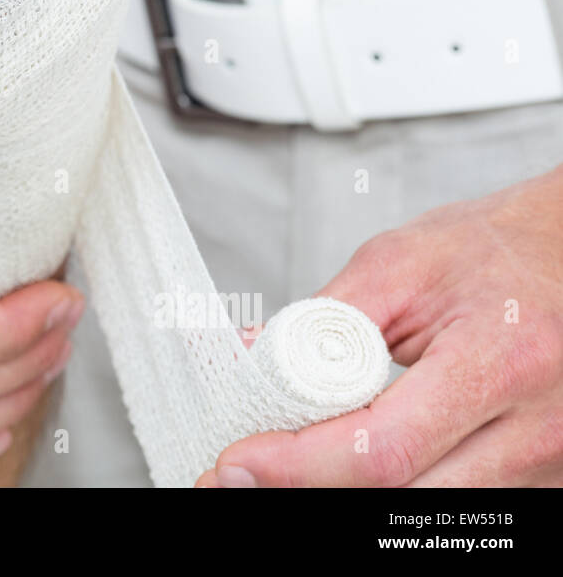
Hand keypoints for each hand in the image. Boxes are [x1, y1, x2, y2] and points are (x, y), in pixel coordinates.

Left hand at [196, 165, 562, 486]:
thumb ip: (321, 320)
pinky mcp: (542, 481)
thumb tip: (250, 361)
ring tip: (288, 460)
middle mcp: (536, 429)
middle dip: (309, 488)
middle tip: (244, 473)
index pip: (380, 448)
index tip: (236, 461)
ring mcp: (547, 465)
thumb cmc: (491, 252)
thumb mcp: (397, 265)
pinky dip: (390, 487)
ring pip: (422, 514)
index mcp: (500, 360)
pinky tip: (343, 462)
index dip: (297, 465)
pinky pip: (450, 505)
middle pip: (398, 499)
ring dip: (345, 491)